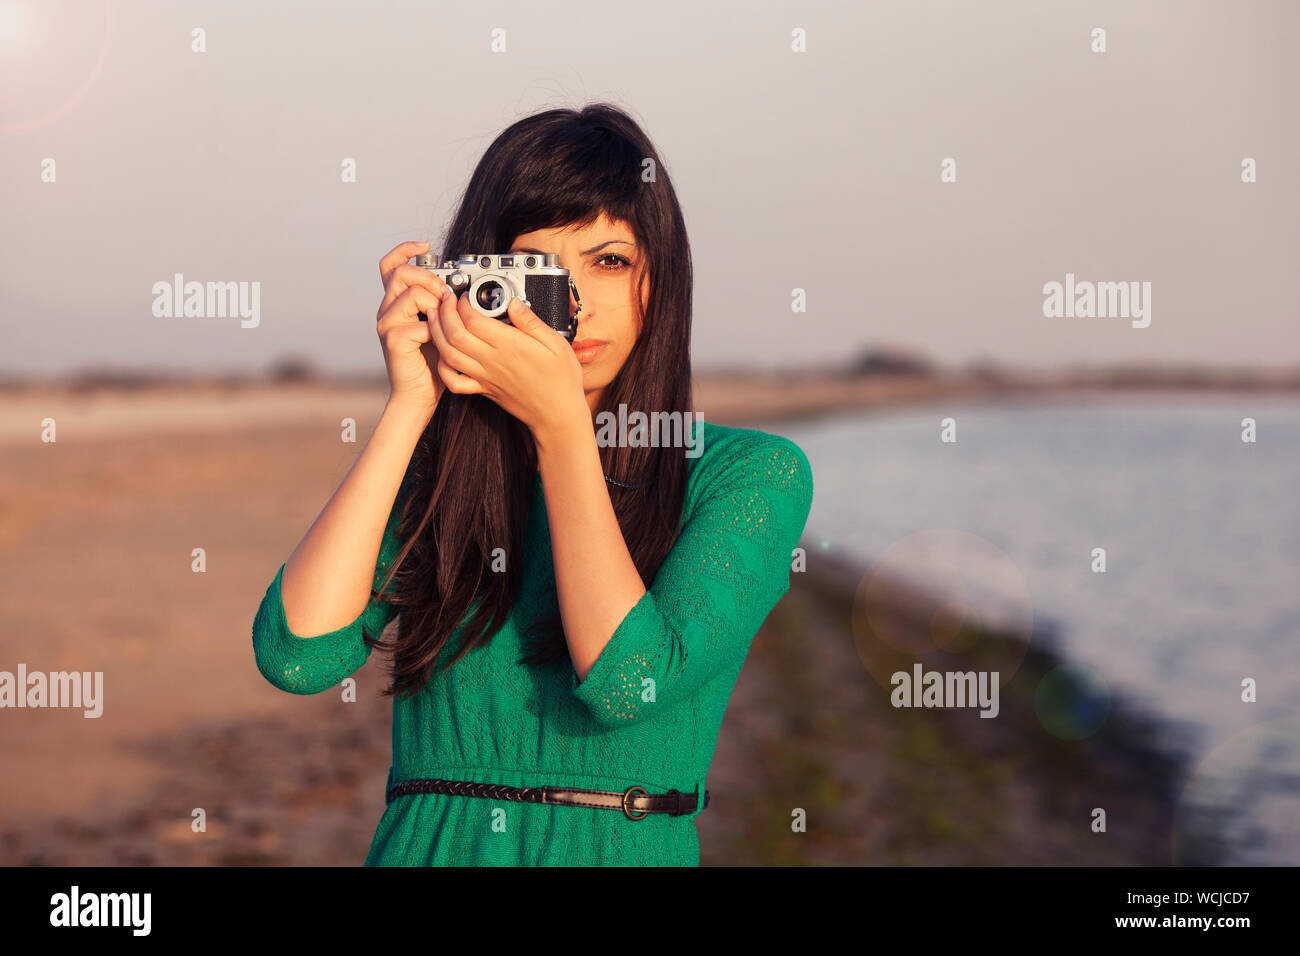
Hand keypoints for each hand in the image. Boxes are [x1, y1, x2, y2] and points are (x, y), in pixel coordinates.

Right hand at [375, 241, 454, 413]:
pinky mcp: (394, 340)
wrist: (420, 394)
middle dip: (430, 278)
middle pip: (401, 272)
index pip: (391, 264)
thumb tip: (453, 283)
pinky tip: (438, 343)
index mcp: (395, 302)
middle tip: (444, 296)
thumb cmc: (431, 361)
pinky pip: (421, 323)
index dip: (406, 249)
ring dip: (435, 305)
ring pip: (412, 293)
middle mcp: (386, 309)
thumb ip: (438, 303)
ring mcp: (387, 324)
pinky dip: (436, 331)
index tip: (426, 245)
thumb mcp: (437, 325)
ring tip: (442, 323)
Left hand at [427, 289, 586, 434]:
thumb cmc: (561, 381)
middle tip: (446, 299)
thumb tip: (515, 302)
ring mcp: (485, 377)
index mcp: (510, 346)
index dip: (464, 304)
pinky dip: (443, 367)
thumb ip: (532, 322)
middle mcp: (493, 361)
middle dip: (444, 312)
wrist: (558, 416)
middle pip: (455, 334)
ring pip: (449, 354)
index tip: (466, 295)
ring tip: (436, 317)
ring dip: (437, 333)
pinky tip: (443, 353)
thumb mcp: (557, 344)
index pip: (474, 321)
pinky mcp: (483, 389)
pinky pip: (454, 381)